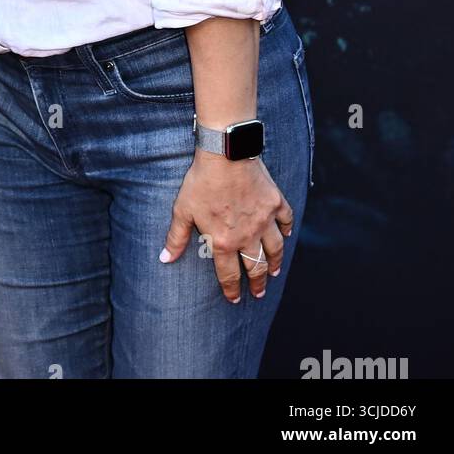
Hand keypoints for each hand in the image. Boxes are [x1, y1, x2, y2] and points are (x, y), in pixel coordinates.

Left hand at [159, 151, 293, 302]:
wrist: (225, 154)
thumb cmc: (201, 181)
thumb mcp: (182, 210)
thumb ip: (176, 237)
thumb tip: (165, 258)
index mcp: (223, 241)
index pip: (229, 274)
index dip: (231, 289)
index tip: (233, 299)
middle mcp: (247, 236)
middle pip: (256, 267)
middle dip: (258, 283)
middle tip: (259, 293)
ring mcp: (264, 220)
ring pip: (275, 249)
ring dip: (275, 262)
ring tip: (274, 271)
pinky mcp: (275, 203)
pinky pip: (286, 220)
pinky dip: (287, 229)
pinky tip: (286, 234)